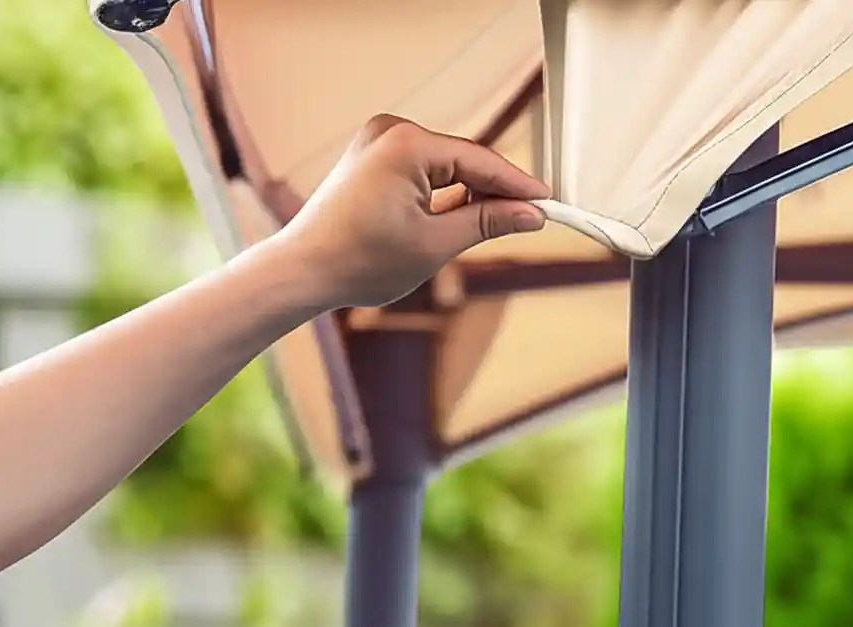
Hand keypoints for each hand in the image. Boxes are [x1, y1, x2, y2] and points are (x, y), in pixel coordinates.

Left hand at [276, 114, 549, 309]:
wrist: (303, 270)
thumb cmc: (360, 260)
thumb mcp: (436, 243)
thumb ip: (488, 221)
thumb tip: (532, 214)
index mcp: (407, 145)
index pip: (480, 161)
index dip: (517, 185)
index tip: (549, 204)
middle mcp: (392, 131)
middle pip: (464, 159)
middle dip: (495, 190)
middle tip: (530, 220)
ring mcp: (379, 140)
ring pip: (446, 165)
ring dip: (470, 192)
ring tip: (496, 225)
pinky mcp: (373, 155)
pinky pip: (424, 168)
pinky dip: (445, 191)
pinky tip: (461, 216)